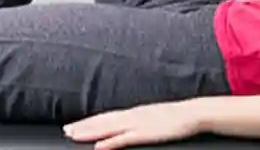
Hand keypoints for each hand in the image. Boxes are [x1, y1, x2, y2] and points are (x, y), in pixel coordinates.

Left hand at [63, 101, 203, 149]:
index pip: (107, 117)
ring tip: (74, 136)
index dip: (90, 121)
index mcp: (135, 113)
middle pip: (103, 121)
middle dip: (84, 126)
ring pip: (109, 128)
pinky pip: (124, 139)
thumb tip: (129, 127)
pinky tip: (99, 146)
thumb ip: (141, 122)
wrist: (194, 114)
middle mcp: (133, 116)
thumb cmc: (177, 119)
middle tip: (66, 131)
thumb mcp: (155, 118)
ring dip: (91, 132)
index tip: (74, 125)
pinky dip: (110, 142)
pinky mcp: (146, 133)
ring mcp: (139, 124)